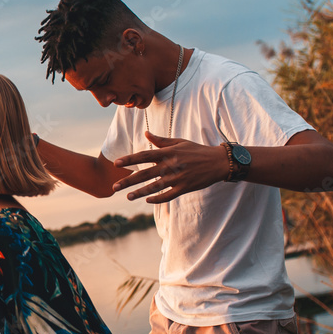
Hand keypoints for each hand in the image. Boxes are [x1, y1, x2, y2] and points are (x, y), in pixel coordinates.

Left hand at [112, 131, 228, 202]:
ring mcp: (177, 178)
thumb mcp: (179, 142)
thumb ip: (161, 140)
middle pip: (145, 174)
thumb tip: (146, 133)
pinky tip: (147, 200)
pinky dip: (157, 198)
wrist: (218, 162)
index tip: (116, 163)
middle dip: (128, 181)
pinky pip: (168, 196)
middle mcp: (170, 165)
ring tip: (127, 196)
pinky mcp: (184, 188)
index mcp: (168, 153)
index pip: (144, 155)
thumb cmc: (196, 150)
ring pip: (154, 187)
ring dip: (139, 192)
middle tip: (114, 187)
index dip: (129, 159)